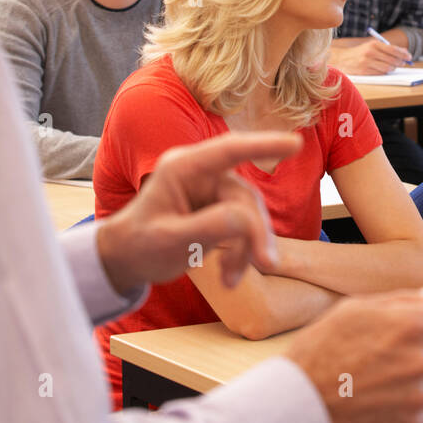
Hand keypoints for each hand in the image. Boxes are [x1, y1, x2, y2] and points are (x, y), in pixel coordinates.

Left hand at [95, 132, 300, 293]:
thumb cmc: (139, 245)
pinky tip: (229, 275)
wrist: (127, 260)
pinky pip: (244, 227)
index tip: (295, 143)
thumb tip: (245, 219)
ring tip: (232, 279)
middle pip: (245, 197)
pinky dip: (242, 252)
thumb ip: (208, 227)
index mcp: (183, 168)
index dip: (264, 145)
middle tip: (264, 264)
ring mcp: (212, 191)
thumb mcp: (169, 240)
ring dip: (247, 248)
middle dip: (255, 233)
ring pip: (249, 215)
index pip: (229, 151)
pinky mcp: (219, 208)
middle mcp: (201, 174)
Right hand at [285, 283, 422, 422]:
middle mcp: (420, 361)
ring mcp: (418, 396)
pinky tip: (384, 395)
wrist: (299, 399)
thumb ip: (405, 300)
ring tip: (384, 374)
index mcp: (411, 326)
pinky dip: (412, 404)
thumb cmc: (321, 350)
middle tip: (398, 349)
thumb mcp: (357, 308)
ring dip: (421, 377)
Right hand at [329, 38, 413, 74]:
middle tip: (404, 63)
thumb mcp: (371, 46)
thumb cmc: (360, 52)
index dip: (403, 54)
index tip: (409, 56)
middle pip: (392, 60)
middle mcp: (370, 53)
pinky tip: (384, 70)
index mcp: (373, 44)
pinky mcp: (364, 72)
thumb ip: (386, 48)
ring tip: (393, 66)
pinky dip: (384, 73)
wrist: (341, 58)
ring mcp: (366, 63)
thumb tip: (404, 53)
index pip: (393, 49)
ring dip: (393, 68)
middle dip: (400, 62)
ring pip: (387, 68)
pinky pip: (380, 74)